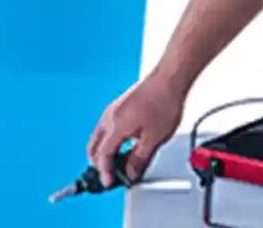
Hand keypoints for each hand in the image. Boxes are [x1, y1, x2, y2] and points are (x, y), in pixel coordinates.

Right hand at [86, 72, 185, 187]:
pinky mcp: (119, 107)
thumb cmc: (163, 102)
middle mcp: (109, 118)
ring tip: (118, 163)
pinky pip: (106, 128)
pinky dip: (109, 141)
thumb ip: (139, 159)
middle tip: (110, 176)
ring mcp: (112, 111)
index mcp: (116, 127)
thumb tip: (131, 171)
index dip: (104, 173)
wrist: (168, 80)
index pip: (103, 156)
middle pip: (94, 147)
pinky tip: (123, 146)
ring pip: (98, 137)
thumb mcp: (154, 139)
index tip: (108, 183)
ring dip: (104, 152)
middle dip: (99, 164)